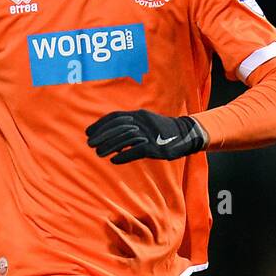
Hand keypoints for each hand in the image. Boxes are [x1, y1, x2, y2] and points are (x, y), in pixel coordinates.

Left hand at [86, 109, 207, 163]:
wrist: (186, 134)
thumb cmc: (163, 131)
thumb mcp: (146, 123)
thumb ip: (130, 126)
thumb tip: (110, 135)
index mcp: (139, 115)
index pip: (115, 117)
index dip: (100, 124)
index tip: (88, 132)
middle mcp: (143, 122)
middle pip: (118, 127)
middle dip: (102, 136)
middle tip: (90, 144)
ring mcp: (150, 134)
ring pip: (125, 139)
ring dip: (110, 146)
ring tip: (99, 154)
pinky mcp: (156, 147)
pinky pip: (137, 151)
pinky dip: (124, 156)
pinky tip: (115, 160)